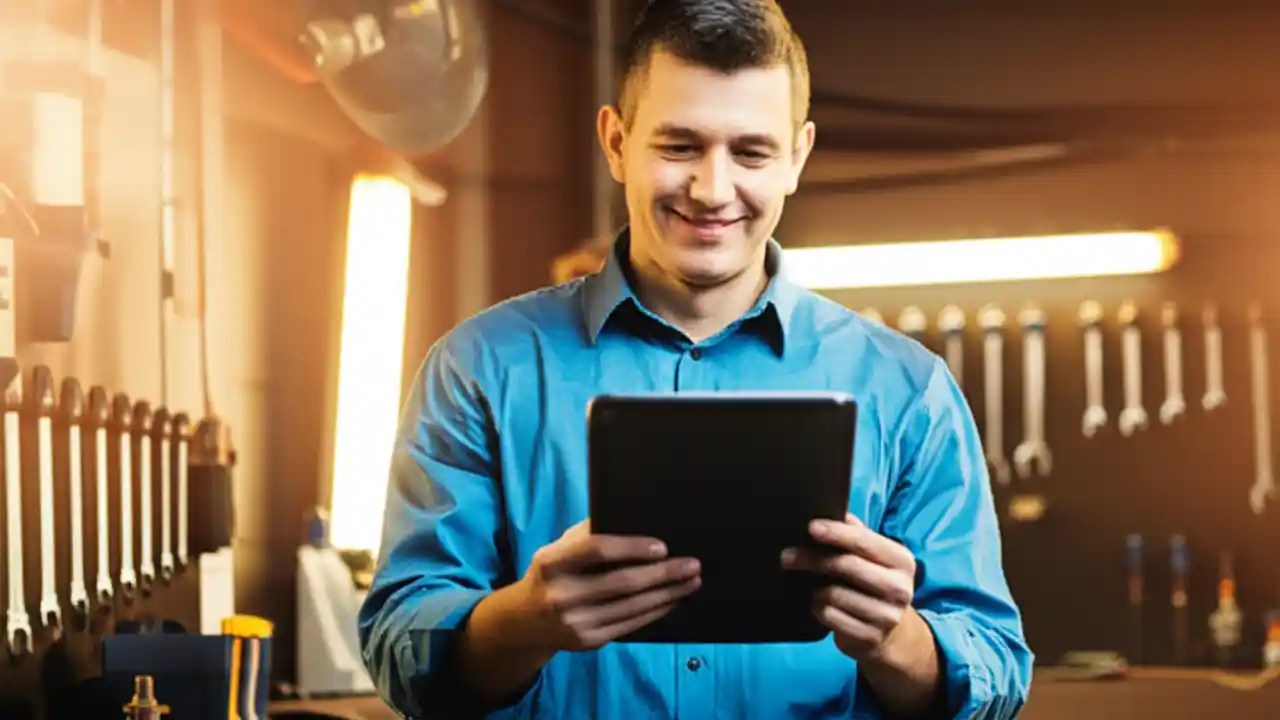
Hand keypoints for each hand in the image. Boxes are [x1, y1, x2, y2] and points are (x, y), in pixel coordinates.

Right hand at [519, 519, 700, 651]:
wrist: (526, 621)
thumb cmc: (552, 573)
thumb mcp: (557, 548)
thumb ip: (587, 534)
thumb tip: (635, 522)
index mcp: (551, 563)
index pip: (596, 550)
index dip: (632, 547)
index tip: (662, 546)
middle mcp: (561, 595)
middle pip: (623, 582)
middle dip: (663, 573)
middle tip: (692, 564)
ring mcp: (575, 622)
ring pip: (633, 606)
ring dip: (668, 593)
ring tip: (691, 581)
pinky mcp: (589, 641)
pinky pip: (632, 624)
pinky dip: (657, 611)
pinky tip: (673, 600)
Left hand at [781, 514, 916, 660]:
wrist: (890, 634)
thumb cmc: (873, 584)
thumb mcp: (873, 557)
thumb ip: (857, 533)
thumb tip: (835, 510)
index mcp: (901, 561)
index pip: (864, 541)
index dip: (835, 532)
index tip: (811, 527)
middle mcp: (900, 588)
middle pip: (846, 566)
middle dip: (812, 558)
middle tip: (787, 556)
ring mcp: (886, 616)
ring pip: (834, 594)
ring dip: (816, 589)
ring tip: (813, 586)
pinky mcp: (870, 638)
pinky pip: (829, 616)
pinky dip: (818, 608)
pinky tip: (820, 605)